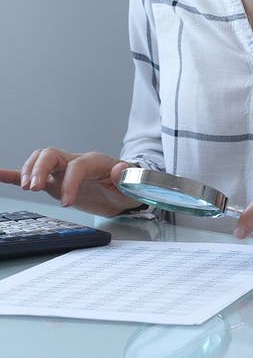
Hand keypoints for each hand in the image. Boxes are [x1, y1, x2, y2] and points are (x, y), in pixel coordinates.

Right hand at [0, 148, 135, 216]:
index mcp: (95, 162)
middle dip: (40, 169)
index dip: (69, 182)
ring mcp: (63, 170)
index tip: (66, 202)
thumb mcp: (134, 186)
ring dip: (29, 171)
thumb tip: (119, 169)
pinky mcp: (55, 181)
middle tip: (34, 188)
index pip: (77, 166)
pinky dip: (15, 174)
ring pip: (40, 159)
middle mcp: (76, 161)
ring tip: (26, 187)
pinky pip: (33, 173)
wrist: (125, 190)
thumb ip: (127, 178)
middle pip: (52, 154)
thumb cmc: (128, 186)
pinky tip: (0, 175)